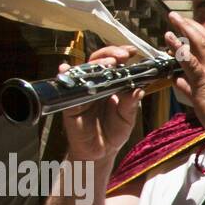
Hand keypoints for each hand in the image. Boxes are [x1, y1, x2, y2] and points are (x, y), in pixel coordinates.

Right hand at [59, 45, 144, 161]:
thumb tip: (139, 90)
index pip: (114, 62)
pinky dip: (65, 76)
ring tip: (108, 63)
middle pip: (98, 60)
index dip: (121, 54)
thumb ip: (131, 104)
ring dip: (95, 64)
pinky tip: (66, 69)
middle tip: (122, 56)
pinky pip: (66, 88)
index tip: (132, 51)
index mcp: (111, 84)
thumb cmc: (114, 132)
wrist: (100, 152)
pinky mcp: (70, 103)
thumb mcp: (127, 118)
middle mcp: (95, 83)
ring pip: (84, 70)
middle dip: (110, 54)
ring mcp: (81, 91)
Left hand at [165, 12, 204, 138]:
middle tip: (175, 16)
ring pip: (199, 48)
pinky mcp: (204, 86)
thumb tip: (177, 80)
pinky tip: (174, 47)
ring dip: (184, 34)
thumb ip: (190, 87)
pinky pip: (193, 68)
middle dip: (189, 25)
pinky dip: (183, 55)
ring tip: (171, 25)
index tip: (185, 24)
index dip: (196, 32)